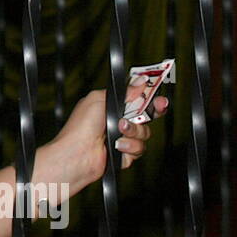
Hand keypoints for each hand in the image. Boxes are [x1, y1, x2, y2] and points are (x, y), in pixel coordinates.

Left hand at [43, 83, 168, 191]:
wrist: (76, 154)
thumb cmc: (81, 127)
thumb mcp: (100, 100)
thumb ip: (123, 92)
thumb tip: (140, 82)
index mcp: (112, 107)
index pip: (137, 100)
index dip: (150, 98)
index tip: (159, 98)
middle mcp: (118, 122)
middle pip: (146, 116)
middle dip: (151, 113)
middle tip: (157, 108)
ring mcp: (121, 138)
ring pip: (144, 134)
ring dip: (133, 132)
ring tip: (119, 131)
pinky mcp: (124, 153)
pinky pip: (138, 149)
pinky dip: (128, 148)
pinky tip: (116, 146)